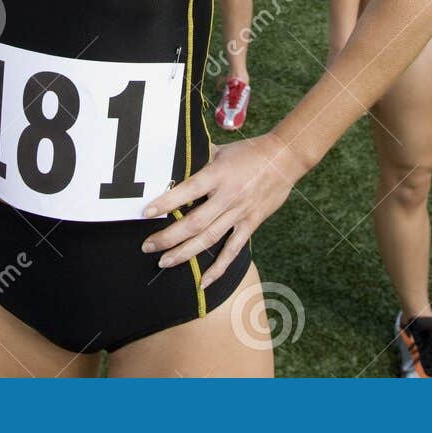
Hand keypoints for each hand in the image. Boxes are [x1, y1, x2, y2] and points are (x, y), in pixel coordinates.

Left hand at [141, 133, 304, 288]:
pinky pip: (233, 250)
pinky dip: (218, 268)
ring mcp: (239, 213)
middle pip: (194, 222)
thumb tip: (173, 165)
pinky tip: (203, 282)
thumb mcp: (221, 150)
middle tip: (148, 246)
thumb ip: (198, 159)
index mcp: (217, 175)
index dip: (166, 203)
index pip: (187, 190)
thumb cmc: (249, 152)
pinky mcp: (251, 224)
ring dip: (184, 253)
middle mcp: (228, 196)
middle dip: (168, 237)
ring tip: (164, 261)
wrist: (285, 158)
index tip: (146, 213)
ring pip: (209, 238)